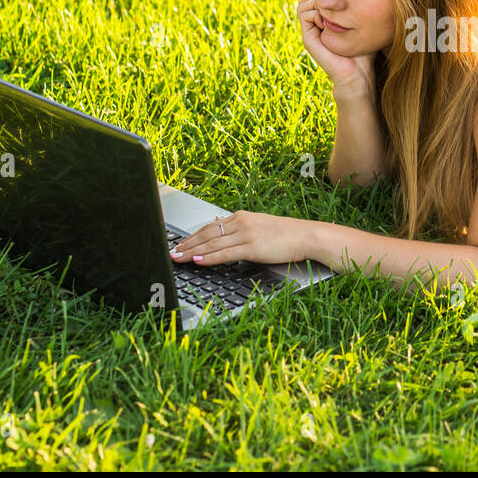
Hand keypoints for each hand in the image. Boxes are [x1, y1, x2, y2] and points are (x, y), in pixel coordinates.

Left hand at [171, 210, 310, 266]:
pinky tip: (197, 261)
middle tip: (172, 252)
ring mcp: (246, 234)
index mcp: (241, 217)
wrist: (305, 236)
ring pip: (211, 244)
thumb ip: (239, 228)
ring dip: (191, 252)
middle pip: (206, 235)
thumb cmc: (286, 234)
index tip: (180, 244)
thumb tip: (218, 227)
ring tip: (178, 258)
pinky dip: (208, 258)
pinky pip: (224, 254)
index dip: (192, 237)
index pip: (209, 227)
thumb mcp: (259, 226)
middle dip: (186, 244)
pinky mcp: (252, 247)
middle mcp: (241, 222)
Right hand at [295, 0, 376, 97]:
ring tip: (332, 11)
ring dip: (317, 2)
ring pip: (303, 4)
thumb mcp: (364, 26)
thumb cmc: (364, 52)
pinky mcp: (308, 39)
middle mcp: (315, 25)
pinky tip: (328, 21)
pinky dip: (315, 12)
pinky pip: (304, 15)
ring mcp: (310, 32)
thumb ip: (361, 10)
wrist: (359, 75)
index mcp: (325, 21)